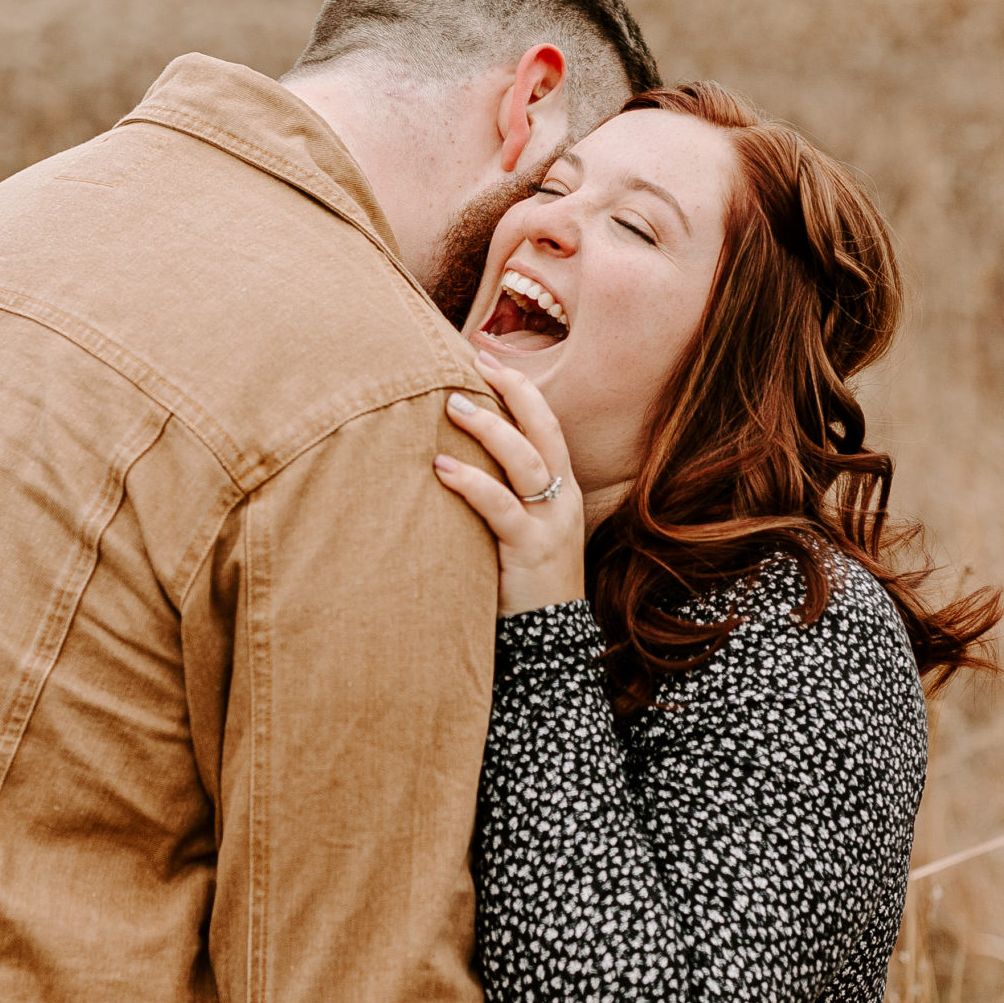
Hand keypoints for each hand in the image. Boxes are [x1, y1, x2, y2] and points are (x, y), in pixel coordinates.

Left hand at [433, 355, 587, 615]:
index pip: (547, 424)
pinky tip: (441, 467)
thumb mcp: (519, 529)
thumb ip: (500, 493)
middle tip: (475, 363)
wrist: (549, 644)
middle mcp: (562, 500)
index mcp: (562, 489)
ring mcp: (550, 525)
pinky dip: (472, 483)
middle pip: (544, 429)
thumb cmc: (522, 580)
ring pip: (527, 461)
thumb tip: (450, 453)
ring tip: (452, 405)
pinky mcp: (531, 552)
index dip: (521, 388)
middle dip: (512, 391)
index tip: (487, 358)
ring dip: (489, 428)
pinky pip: (502, 508)